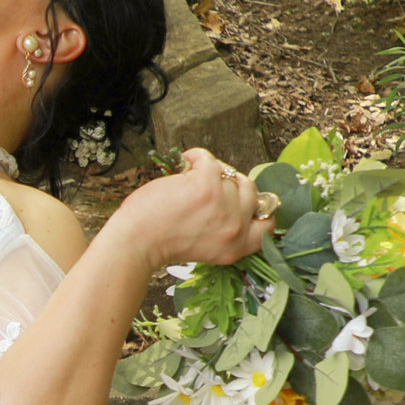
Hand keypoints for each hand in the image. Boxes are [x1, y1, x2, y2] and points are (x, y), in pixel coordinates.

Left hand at [112, 148, 275, 270]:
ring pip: (229, 174)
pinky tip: (184, 163)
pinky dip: (195, 156)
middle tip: (208, 184)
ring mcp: (223, 205)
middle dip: (230, 183)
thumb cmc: (162, 241)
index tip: (241, 199)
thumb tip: (232, 195)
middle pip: (251, 191)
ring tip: (188, 178)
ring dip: (209, 171)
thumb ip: (224, 229)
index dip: (258, 207)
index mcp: (237, 247)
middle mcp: (235, 228)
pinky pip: (209, 159)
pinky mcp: (206, 186)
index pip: (268, 226)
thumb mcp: (206, 247)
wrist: (137, 242)